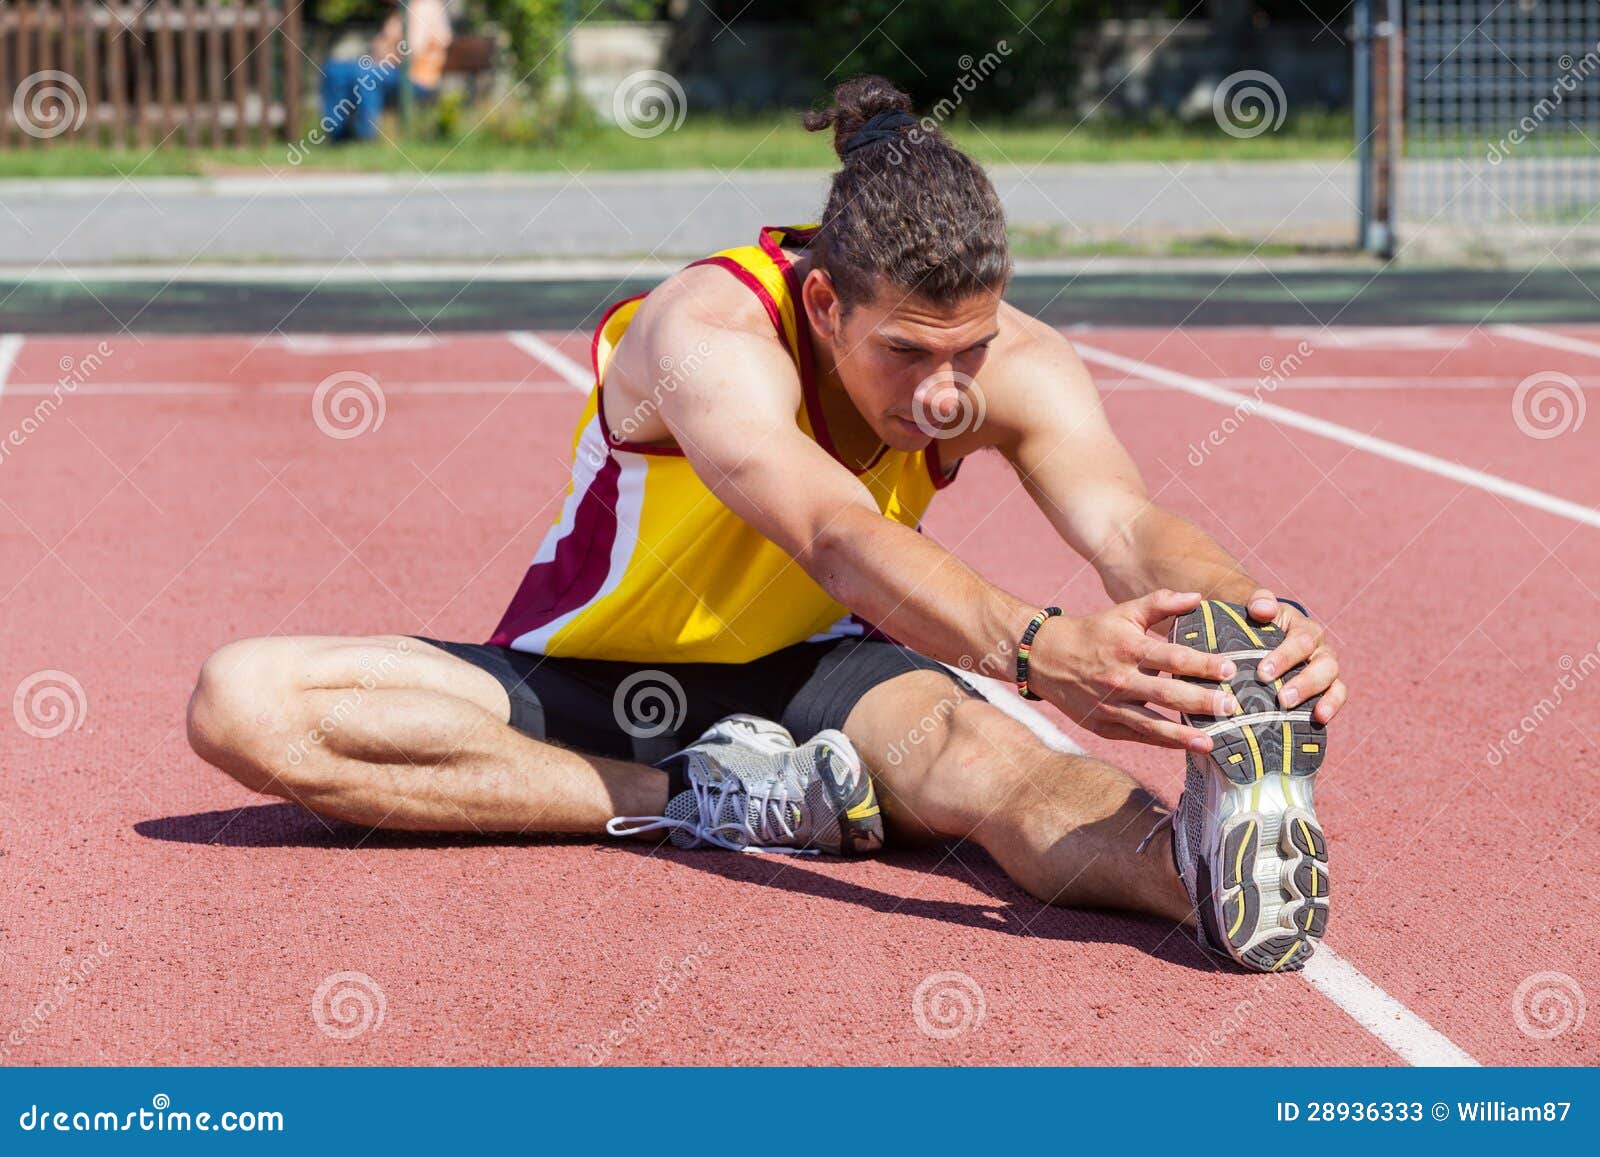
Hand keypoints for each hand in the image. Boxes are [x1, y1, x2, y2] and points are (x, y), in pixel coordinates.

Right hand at [1027, 589, 1240, 751]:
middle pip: (1168, 694)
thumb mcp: (1124, 612)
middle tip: (1232, 707)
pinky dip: (1161, 742)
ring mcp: (1110, 706)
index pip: (1174, 658)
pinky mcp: (1103, 725)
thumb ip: (1161, 603)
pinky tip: (1184, 745)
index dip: (1204, 665)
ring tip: (1213, 742)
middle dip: (1202, 702)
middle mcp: (1120, 679)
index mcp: (1129, 649)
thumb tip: (1198, 596)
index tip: (1230, 669)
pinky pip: (1137, 737)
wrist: (1045, 657)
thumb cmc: (1093, 632)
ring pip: (1152, 725)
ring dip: (1184, 735)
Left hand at [1245, 589, 1345, 722]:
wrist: (1265, 633)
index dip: (1284, 658)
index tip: (1263, 673)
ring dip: (1317, 697)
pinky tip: (1320, 720)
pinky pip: (1337, 695)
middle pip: (1323, 664)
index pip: (1301, 641)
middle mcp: (1320, 648)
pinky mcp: (1328, 686)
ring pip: (1333, 681)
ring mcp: (1326, 668)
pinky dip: (1331, 707)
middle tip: (1281, 699)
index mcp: (1304, 628)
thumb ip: (1260, 601)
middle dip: (1303, 683)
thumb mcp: (1258, 608)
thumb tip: (1263, 608)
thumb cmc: (1260, 623)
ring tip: (1298, 712)